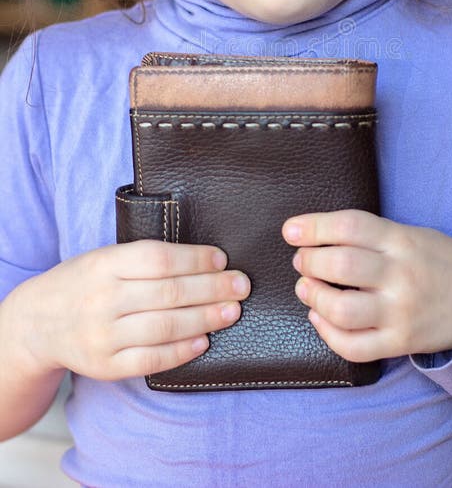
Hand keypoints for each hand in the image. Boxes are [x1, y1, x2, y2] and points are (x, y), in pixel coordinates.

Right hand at [11, 241, 250, 380]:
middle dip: (213, 289)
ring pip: (165, 327)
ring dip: (206, 319)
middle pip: (169, 293)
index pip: (159, 259)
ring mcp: (103, 336)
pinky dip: (182, 351)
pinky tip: (204, 341)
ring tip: (232, 312)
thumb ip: (144, 257)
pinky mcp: (106, 366)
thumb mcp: (105, 257)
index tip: (222, 259)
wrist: (38, 322)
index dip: (195, 259)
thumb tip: (203, 259)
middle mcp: (103, 299)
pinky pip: (151, 360)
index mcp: (105, 264)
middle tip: (241, 285)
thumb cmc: (84, 282)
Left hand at [282, 210, 451, 362]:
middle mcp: (400, 275)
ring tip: (307, 287)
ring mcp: (400, 312)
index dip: (313, 227)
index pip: (349, 226)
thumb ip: (370, 234)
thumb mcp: (411, 234)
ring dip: (313, 296)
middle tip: (301, 260)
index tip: (290, 230)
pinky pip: (353, 346)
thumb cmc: (437, 261)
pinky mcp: (400, 342)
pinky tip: (320, 317)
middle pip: (340, 265)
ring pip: (341, 309)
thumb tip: (316, 234)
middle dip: (308, 261)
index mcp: (401, 240)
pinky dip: (327, 333)